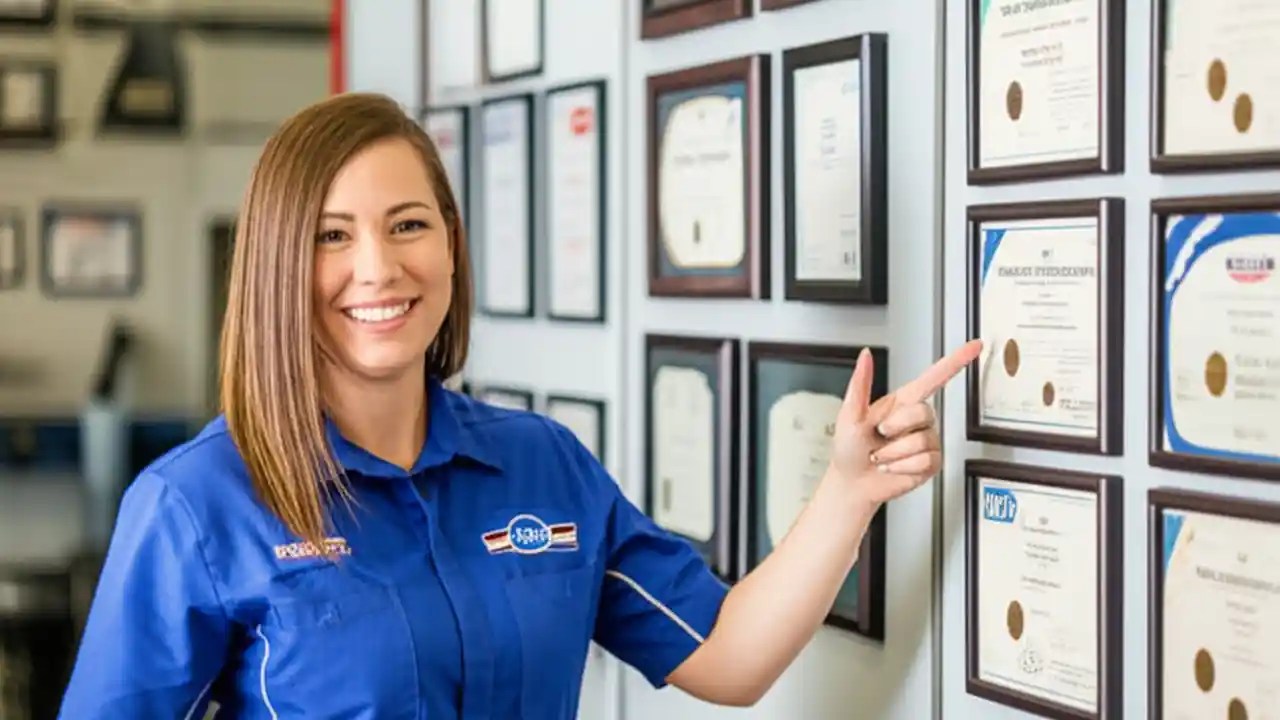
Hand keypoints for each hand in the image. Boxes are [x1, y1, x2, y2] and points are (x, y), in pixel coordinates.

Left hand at [827, 340, 983, 506]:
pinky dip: (903, 466)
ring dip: (894, 452)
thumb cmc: (849, 448)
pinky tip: (892, 467)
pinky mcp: (930, 463)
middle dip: (896, 426)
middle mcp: (916, 420)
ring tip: (882, 456)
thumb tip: (865, 355)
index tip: (975, 346)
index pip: (934, 378)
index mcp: (901, 402)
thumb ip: (860, 383)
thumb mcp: (849, 413)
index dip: (956, 361)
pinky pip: (926, 461)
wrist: (853, 483)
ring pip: (922, 440)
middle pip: (924, 412)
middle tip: (879, 436)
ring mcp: (926, 441)